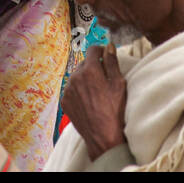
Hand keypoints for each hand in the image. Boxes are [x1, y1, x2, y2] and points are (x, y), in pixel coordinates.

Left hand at [61, 44, 126, 161]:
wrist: (103, 137)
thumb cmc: (114, 110)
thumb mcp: (118, 83)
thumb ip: (112, 62)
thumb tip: (109, 46)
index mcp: (89, 70)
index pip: (93, 50)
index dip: (101, 51)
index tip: (106, 56)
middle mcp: (75, 77)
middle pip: (84, 63)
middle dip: (93, 66)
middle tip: (104, 78)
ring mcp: (68, 90)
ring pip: (77, 76)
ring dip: (85, 79)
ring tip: (96, 91)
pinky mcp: (65, 102)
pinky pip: (71, 89)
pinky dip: (78, 91)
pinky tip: (88, 100)